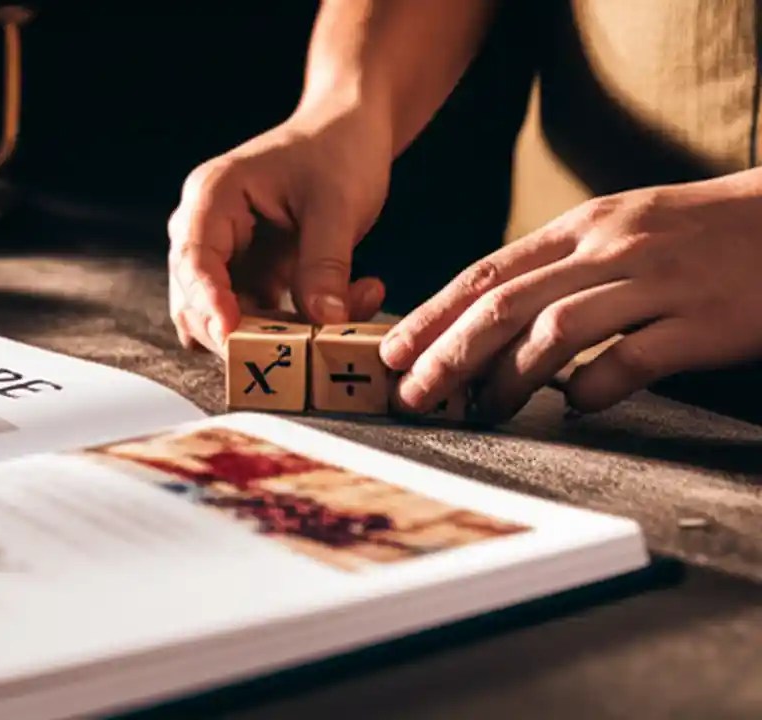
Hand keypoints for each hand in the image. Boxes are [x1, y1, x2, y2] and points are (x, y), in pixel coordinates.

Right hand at [167, 108, 391, 355]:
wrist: (350, 129)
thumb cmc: (338, 149)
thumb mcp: (337, 205)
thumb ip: (326, 264)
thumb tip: (323, 320)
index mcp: (212, 197)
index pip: (194, 260)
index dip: (209, 303)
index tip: (232, 337)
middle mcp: (206, 229)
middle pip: (197, 300)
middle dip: (244, 332)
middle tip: (298, 349)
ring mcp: (225, 255)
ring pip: (227, 317)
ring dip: (276, 334)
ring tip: (337, 318)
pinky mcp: (249, 274)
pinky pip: (258, 316)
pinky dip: (293, 326)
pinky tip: (344, 306)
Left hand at [381, 172, 761, 420]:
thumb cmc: (699, 233)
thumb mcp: (620, 229)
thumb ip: (559, 267)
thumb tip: (488, 318)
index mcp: (583, 227)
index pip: (486, 272)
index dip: (432, 315)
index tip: (393, 352)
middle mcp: (610, 248)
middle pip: (505, 304)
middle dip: (448, 353)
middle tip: (414, 393)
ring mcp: (658, 281)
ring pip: (555, 331)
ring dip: (509, 378)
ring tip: (484, 410)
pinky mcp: (704, 320)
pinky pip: (632, 360)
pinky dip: (594, 389)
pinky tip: (578, 405)